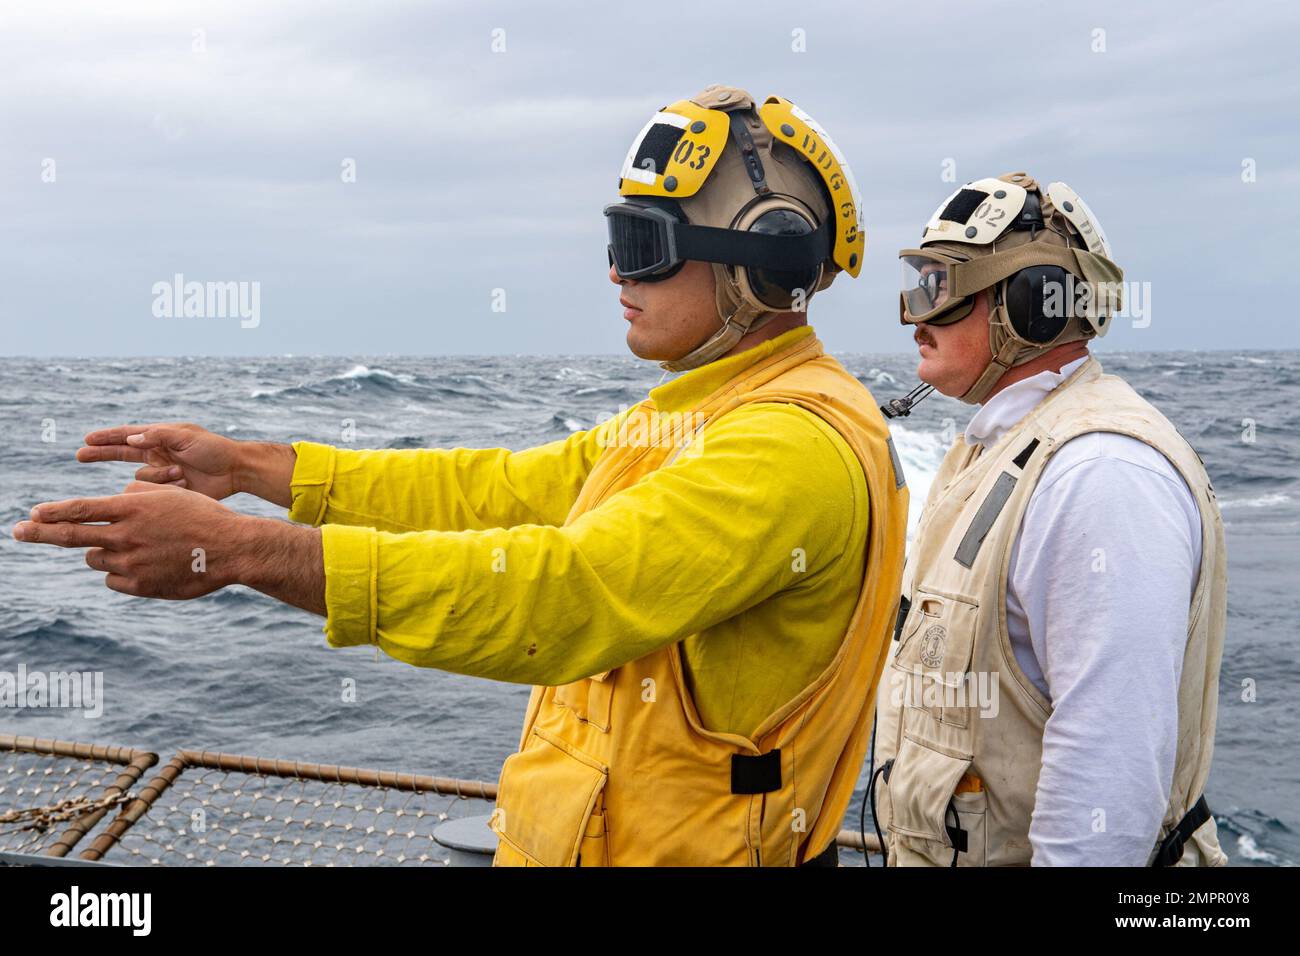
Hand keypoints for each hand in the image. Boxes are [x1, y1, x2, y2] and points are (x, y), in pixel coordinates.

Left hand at [12, 482, 247, 598]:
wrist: (232, 549)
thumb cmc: (204, 516)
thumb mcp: (170, 495)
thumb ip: (135, 497)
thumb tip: (112, 504)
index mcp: (132, 509)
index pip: (81, 509)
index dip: (53, 511)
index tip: (32, 512)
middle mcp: (125, 535)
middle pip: (71, 535)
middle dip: (40, 532)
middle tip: (17, 530)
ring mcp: (131, 563)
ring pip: (97, 558)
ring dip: (105, 552)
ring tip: (138, 548)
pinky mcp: (140, 586)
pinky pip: (113, 580)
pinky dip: (122, 573)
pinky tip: (148, 566)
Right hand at [77, 423, 295, 506]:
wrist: (235, 471)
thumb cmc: (214, 449)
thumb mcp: (187, 437)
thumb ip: (158, 436)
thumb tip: (131, 440)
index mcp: (161, 438)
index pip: (127, 436)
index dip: (106, 438)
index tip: (86, 439)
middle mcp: (157, 454)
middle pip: (121, 454)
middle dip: (102, 453)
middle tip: (79, 455)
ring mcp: (162, 473)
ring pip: (141, 477)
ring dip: (159, 476)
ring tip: (182, 473)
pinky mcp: (169, 490)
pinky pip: (154, 491)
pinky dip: (168, 487)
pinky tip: (185, 483)